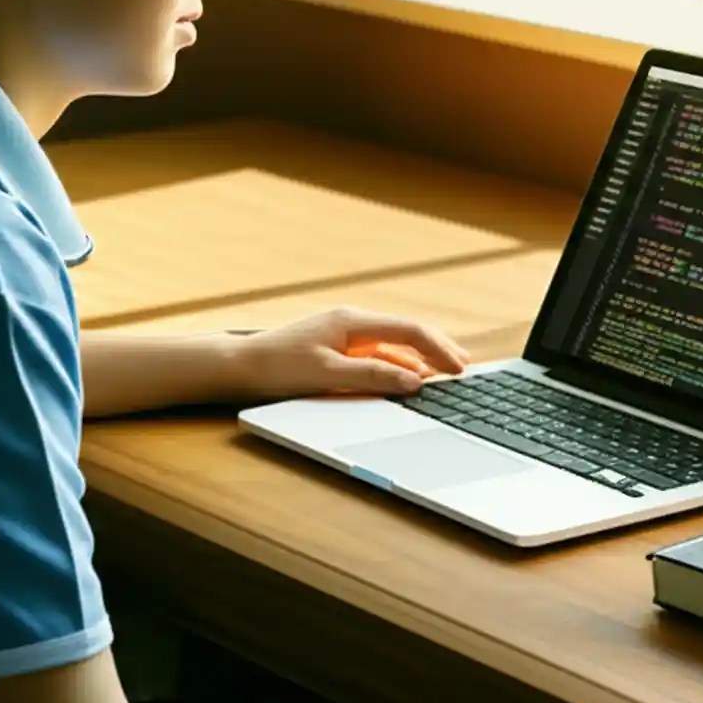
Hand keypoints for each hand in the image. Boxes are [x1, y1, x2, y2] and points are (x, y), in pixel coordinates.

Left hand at [229, 307, 469, 398]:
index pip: (409, 330)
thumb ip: (373, 377)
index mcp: (353, 321)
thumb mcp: (328, 375)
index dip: (438, 348)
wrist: (239, 368)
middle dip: (438, 349)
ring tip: (447, 374)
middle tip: (464, 368)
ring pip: (395, 346)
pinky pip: (379, 357)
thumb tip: (415, 381)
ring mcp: (346, 337)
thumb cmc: (278, 367)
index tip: (459, 368)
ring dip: (421, 360)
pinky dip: (400, 368)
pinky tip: (412, 380)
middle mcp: (353, 324)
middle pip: (407, 333)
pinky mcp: (338, 352)